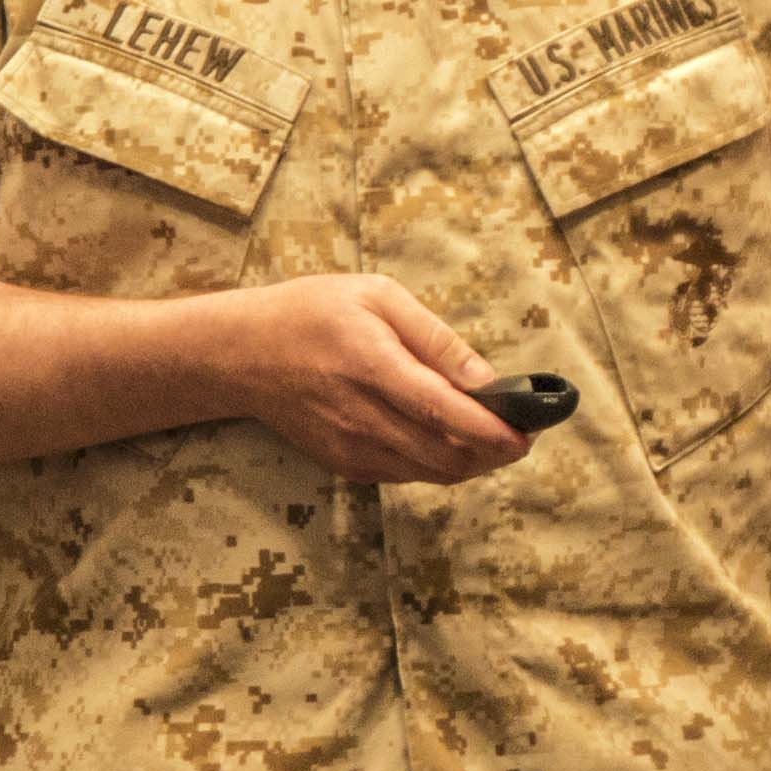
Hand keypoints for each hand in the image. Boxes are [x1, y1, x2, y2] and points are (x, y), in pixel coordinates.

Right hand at [207, 275, 530, 483]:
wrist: (241, 354)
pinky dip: (437, 463)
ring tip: (492, 435)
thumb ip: (436, 338)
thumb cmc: (311, 313)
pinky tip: (447, 438)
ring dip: (472, 461)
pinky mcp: (344, 465)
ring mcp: (350, 448)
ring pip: (431, 474)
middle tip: (521, 431)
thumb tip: (486, 377)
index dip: (493, 430)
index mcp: (372, 365)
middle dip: (495, 451)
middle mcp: (361, 416)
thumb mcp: (377, 296)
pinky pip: (407, 475)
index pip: (444, 411)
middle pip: (446, 455)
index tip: (529, 430)